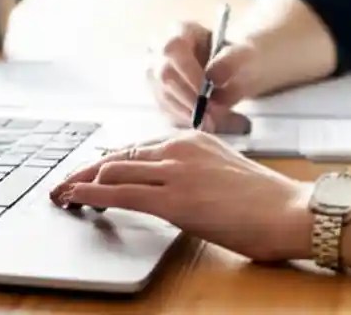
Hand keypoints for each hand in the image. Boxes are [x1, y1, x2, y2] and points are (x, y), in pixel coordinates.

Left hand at [48, 130, 313, 262]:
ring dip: (80, 182)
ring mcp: (175, 170)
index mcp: (193, 138)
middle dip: (86, 171)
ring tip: (61, 193)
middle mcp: (180, 147)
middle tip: (64, 183)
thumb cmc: (267, 202)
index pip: (138, 148)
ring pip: (112, 169)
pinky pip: (119, 193)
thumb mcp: (224, 175)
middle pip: (119, 155)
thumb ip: (194, 175)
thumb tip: (168, 192)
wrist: (290, 211)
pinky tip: (73, 198)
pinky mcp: (172, 198)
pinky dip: (89, 194)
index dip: (109, 162)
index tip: (90, 173)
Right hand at [146, 21, 261, 133]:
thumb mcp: (244, 53)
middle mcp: (159, 50)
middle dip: (190, 99)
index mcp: (178, 31)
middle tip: (213, 117)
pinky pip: (166, 111)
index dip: (189, 73)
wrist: (234, 68)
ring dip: (189, 114)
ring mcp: (154, 73)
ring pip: (163, 97)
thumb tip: (213, 77)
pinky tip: (205, 123)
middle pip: (163, 76)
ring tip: (214, 123)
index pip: (174, 49)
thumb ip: (231, 60)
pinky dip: (186, 121)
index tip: (208, 94)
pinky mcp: (158, 95)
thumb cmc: (239, 56)